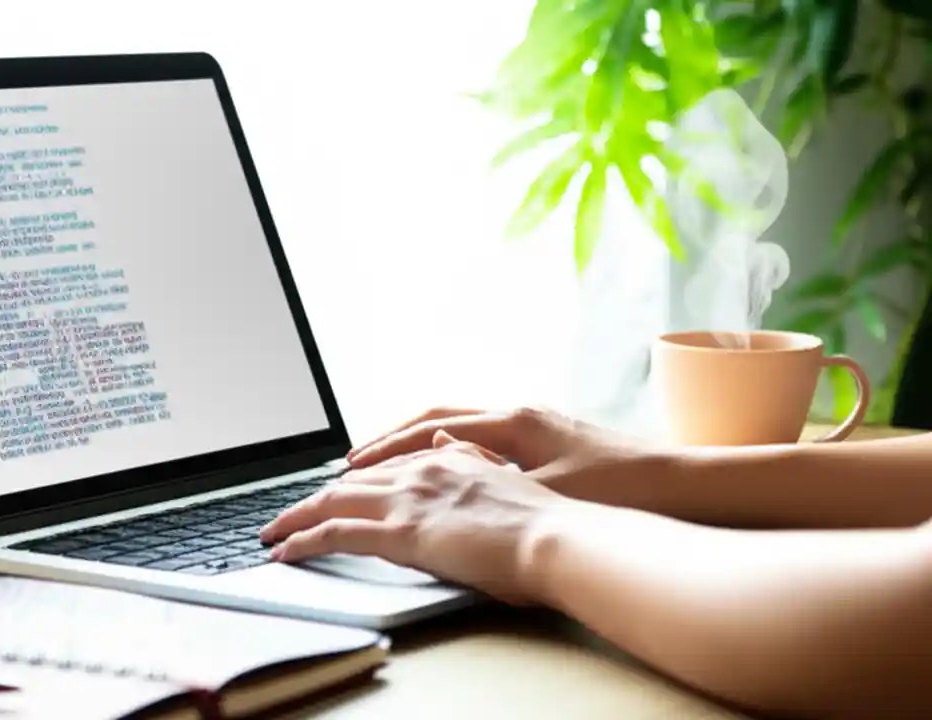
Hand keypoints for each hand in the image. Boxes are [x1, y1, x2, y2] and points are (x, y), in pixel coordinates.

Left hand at [260, 430, 577, 603]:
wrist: (561, 539)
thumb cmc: (548, 524)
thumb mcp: (510, 481)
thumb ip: (473, 463)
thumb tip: (441, 446)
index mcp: (450, 458)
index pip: (389, 465)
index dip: (358, 478)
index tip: (338, 488)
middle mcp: (422, 470)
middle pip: (351, 478)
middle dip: (314, 495)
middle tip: (288, 511)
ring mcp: (409, 499)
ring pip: (332, 500)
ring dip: (295, 516)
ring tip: (271, 531)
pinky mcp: (401, 533)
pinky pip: (334, 533)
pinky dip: (302, 540)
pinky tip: (284, 550)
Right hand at [346, 406, 645, 486]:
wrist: (682, 484)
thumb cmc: (622, 489)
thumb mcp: (549, 488)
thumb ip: (490, 472)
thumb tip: (437, 451)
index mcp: (516, 422)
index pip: (434, 426)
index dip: (388, 446)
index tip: (352, 464)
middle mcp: (520, 414)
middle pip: (438, 417)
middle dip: (391, 439)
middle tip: (352, 462)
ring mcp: (534, 425)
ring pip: (458, 425)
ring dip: (417, 442)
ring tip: (384, 463)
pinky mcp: (548, 441)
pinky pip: (480, 438)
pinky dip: (447, 450)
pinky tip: (438, 470)